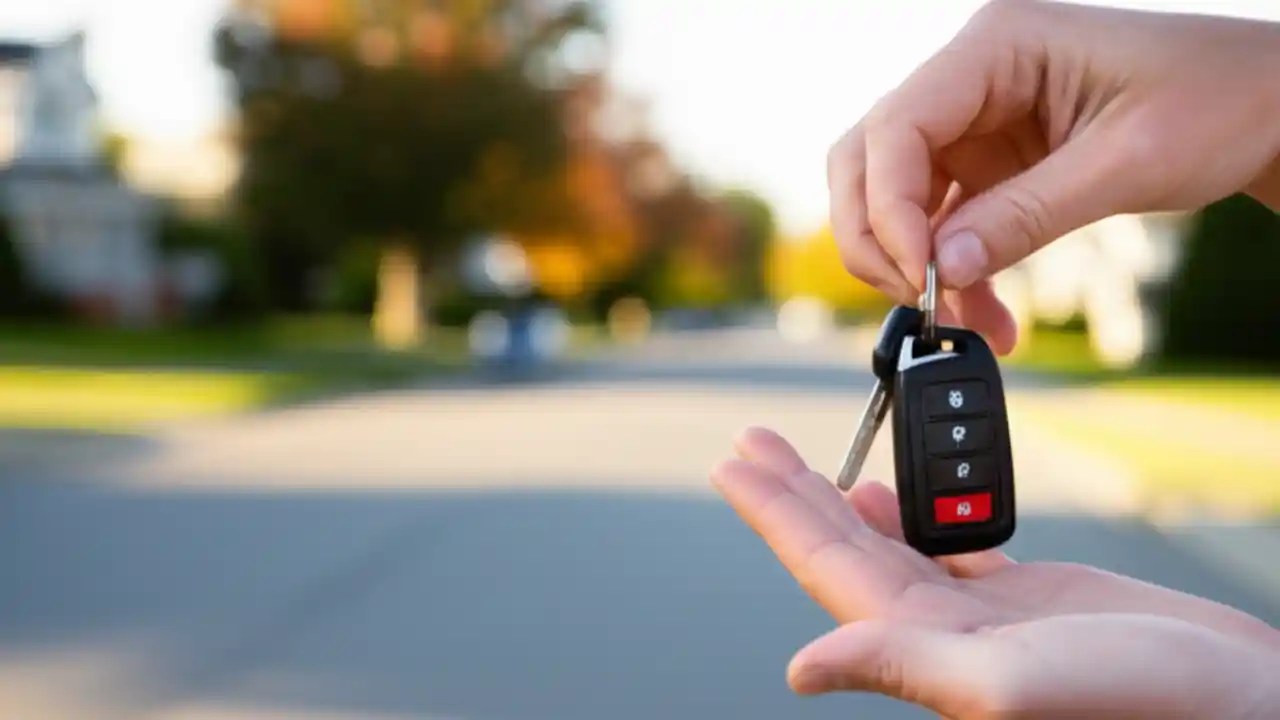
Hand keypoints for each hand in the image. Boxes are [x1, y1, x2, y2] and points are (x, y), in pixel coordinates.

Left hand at [711, 427, 1279, 718]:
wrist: (1236, 702)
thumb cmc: (1141, 703)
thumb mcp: (1007, 683)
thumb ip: (903, 668)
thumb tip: (800, 669)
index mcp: (923, 647)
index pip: (826, 570)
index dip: (774, 514)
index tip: (731, 462)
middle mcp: (937, 633)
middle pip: (842, 548)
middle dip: (791, 493)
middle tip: (748, 441)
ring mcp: (978, 615)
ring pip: (887, 543)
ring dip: (840, 499)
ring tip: (798, 462)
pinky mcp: (1023, 598)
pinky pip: (943, 546)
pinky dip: (909, 514)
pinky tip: (883, 496)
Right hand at [829, 0, 1279, 352]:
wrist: (1269, 107)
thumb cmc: (1218, 102)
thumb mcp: (1125, 163)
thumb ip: (1026, 215)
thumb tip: (942, 269)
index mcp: (996, 45)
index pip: (897, 125)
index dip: (888, 206)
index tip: (918, 273)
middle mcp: (970, 77)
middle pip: (870, 158)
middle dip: (879, 237)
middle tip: (918, 299)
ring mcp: (974, 121)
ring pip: (894, 198)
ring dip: (912, 266)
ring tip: (958, 320)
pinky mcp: (989, 163)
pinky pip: (940, 223)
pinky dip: (950, 272)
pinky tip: (981, 311)